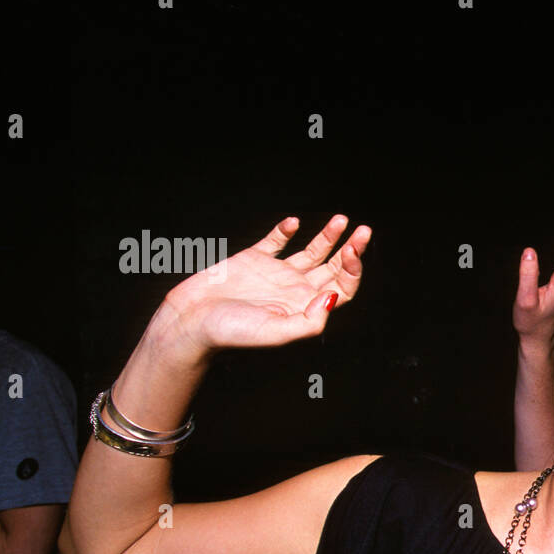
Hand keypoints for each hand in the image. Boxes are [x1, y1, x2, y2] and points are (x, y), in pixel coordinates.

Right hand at [161, 215, 370, 356]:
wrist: (189, 323)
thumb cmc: (230, 334)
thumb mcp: (276, 333)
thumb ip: (309, 321)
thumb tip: (333, 298)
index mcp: (305, 309)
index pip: (342, 289)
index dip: (353, 270)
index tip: (352, 252)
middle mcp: (295, 291)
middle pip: (333, 268)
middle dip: (350, 249)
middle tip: (364, 231)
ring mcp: (275, 275)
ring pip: (311, 252)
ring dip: (327, 236)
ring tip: (341, 219)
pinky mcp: (252, 260)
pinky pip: (275, 241)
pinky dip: (285, 230)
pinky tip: (294, 223)